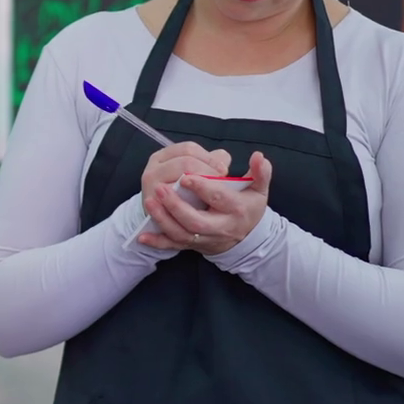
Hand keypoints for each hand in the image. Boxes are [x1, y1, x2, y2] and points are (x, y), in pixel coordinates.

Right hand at [140, 144, 231, 223]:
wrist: (162, 218)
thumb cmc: (181, 193)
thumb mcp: (192, 173)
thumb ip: (208, 162)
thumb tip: (223, 157)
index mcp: (162, 157)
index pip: (188, 149)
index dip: (209, 158)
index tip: (223, 170)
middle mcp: (153, 170)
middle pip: (186, 162)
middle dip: (208, 172)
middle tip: (221, 183)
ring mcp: (152, 188)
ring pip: (183, 181)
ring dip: (202, 187)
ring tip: (213, 194)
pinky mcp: (156, 206)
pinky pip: (178, 201)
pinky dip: (193, 202)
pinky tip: (203, 206)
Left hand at [141, 151, 273, 256]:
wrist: (245, 236)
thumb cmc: (248, 206)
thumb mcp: (259, 189)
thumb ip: (260, 172)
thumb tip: (258, 157)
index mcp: (237, 209)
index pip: (219, 198)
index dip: (203, 186)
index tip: (187, 175)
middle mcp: (220, 227)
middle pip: (197, 221)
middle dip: (178, 206)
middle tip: (161, 188)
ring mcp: (204, 238)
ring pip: (182, 234)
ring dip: (164, 220)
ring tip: (150, 202)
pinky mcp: (192, 245)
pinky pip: (173, 246)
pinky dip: (157, 243)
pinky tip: (143, 236)